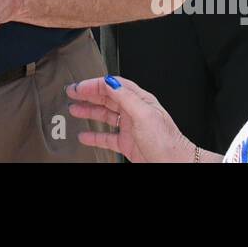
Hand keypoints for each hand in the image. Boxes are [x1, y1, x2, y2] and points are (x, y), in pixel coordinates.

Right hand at [65, 75, 195, 162]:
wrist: (175, 164)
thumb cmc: (166, 141)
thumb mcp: (144, 114)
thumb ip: (126, 97)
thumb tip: (110, 82)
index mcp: (139, 100)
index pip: (113, 86)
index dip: (94, 84)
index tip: (79, 86)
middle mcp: (134, 112)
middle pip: (107, 98)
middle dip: (88, 95)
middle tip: (72, 93)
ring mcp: (130, 128)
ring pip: (105, 116)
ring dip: (89, 112)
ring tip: (74, 110)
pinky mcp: (127, 144)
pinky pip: (107, 137)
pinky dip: (94, 136)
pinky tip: (84, 135)